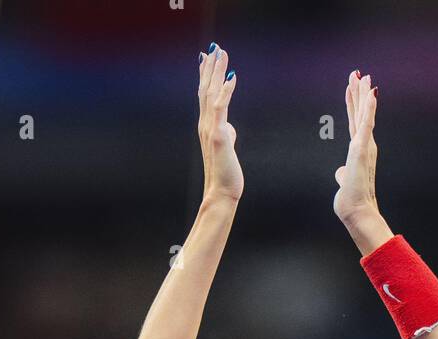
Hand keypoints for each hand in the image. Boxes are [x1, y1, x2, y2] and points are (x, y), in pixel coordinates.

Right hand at [198, 44, 242, 202]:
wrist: (220, 192)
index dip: (206, 75)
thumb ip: (226, 134)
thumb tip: (228, 128)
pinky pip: (221, 108)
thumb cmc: (224, 173)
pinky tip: (232, 77)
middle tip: (215, 47)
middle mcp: (205, 124)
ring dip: (217, 72)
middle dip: (211, 67)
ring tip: (221, 53)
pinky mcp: (219, 135)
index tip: (207, 57)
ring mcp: (210, 129)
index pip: (205, 96)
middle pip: (206, 89)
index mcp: (207, 126)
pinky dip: (226, 91)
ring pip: (212, 94)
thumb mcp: (225, 149)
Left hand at [334, 71, 378, 225]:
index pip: (355, 122)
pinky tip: (372, 93)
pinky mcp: (362, 148)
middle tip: (357, 73)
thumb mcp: (344, 181)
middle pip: (360, 114)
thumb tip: (340, 173)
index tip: (351, 88)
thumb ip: (343, 173)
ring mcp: (364, 146)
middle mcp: (364, 145)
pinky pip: (366, 124)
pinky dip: (370, 108)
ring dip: (365, 95)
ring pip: (365, 114)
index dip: (353, 104)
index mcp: (359, 150)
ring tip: (365, 76)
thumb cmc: (351, 199)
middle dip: (358, 93)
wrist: (356, 210)